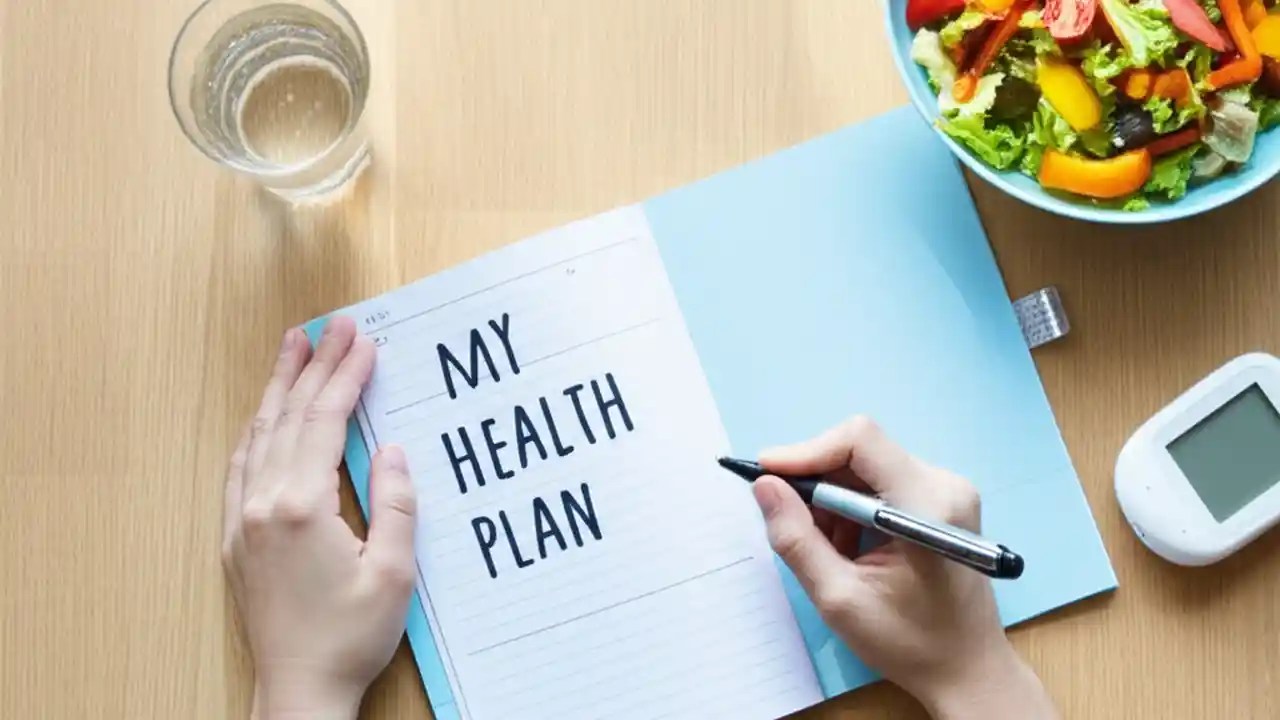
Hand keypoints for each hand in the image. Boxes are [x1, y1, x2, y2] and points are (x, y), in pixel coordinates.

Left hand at [223, 318, 417, 719]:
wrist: (299, 691)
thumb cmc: (350, 638)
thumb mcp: (394, 573)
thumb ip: (396, 504)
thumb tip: (393, 451)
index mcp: (302, 507)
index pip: (325, 422)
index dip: (346, 377)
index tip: (363, 341)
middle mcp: (262, 504)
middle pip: (289, 416)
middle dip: (313, 366)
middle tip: (331, 325)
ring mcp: (242, 520)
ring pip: (259, 434)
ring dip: (279, 387)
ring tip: (294, 346)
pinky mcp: (235, 538)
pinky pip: (241, 465)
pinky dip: (258, 428)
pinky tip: (266, 413)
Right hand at [752, 417, 1057, 719]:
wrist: (969, 669)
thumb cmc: (909, 643)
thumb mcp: (839, 598)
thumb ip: (797, 539)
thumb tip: (764, 486)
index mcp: (927, 503)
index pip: (860, 441)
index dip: (807, 450)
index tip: (766, 475)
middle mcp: (943, 484)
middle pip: (860, 453)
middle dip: (815, 482)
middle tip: (787, 520)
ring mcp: (946, 491)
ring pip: (866, 468)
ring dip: (832, 501)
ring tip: (823, 548)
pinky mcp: (941, 502)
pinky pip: (882, 484)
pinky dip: (852, 509)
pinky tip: (846, 549)